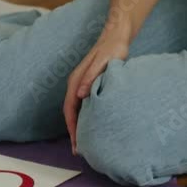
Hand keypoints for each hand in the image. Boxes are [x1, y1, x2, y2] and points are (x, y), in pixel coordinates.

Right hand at [63, 31, 129, 152]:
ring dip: (79, 126)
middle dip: (74, 131)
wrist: (117, 35)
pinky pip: (84, 105)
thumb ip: (91, 77)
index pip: (69, 109)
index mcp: (76, 81)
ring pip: (76, 109)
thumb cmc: (113, 48)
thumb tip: (80, 95)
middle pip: (71, 112)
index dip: (72, 128)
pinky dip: (85, 117)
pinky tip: (93, 124)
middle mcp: (76, 84)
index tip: (76, 143)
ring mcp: (82, 84)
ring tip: (85, 142)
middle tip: (80, 150)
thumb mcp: (104, 63)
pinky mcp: (90, 84)